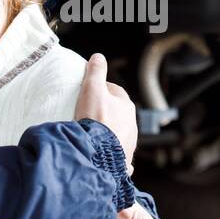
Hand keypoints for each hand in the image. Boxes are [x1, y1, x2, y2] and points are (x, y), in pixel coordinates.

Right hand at [74, 53, 135, 173]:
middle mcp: (132, 125)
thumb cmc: (95, 121)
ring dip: (108, 133)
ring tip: (91, 135)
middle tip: (88, 114)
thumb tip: (98, 57)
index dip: (101, 90)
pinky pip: (117, 154)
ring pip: (118, 134)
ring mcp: (128, 143)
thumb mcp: (92, 89)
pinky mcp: (123, 161)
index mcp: (126, 106)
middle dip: (106, 112)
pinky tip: (102, 156)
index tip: (90, 92)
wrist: (96, 155)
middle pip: (117, 114)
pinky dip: (111, 154)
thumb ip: (95, 72)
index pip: (115, 92)